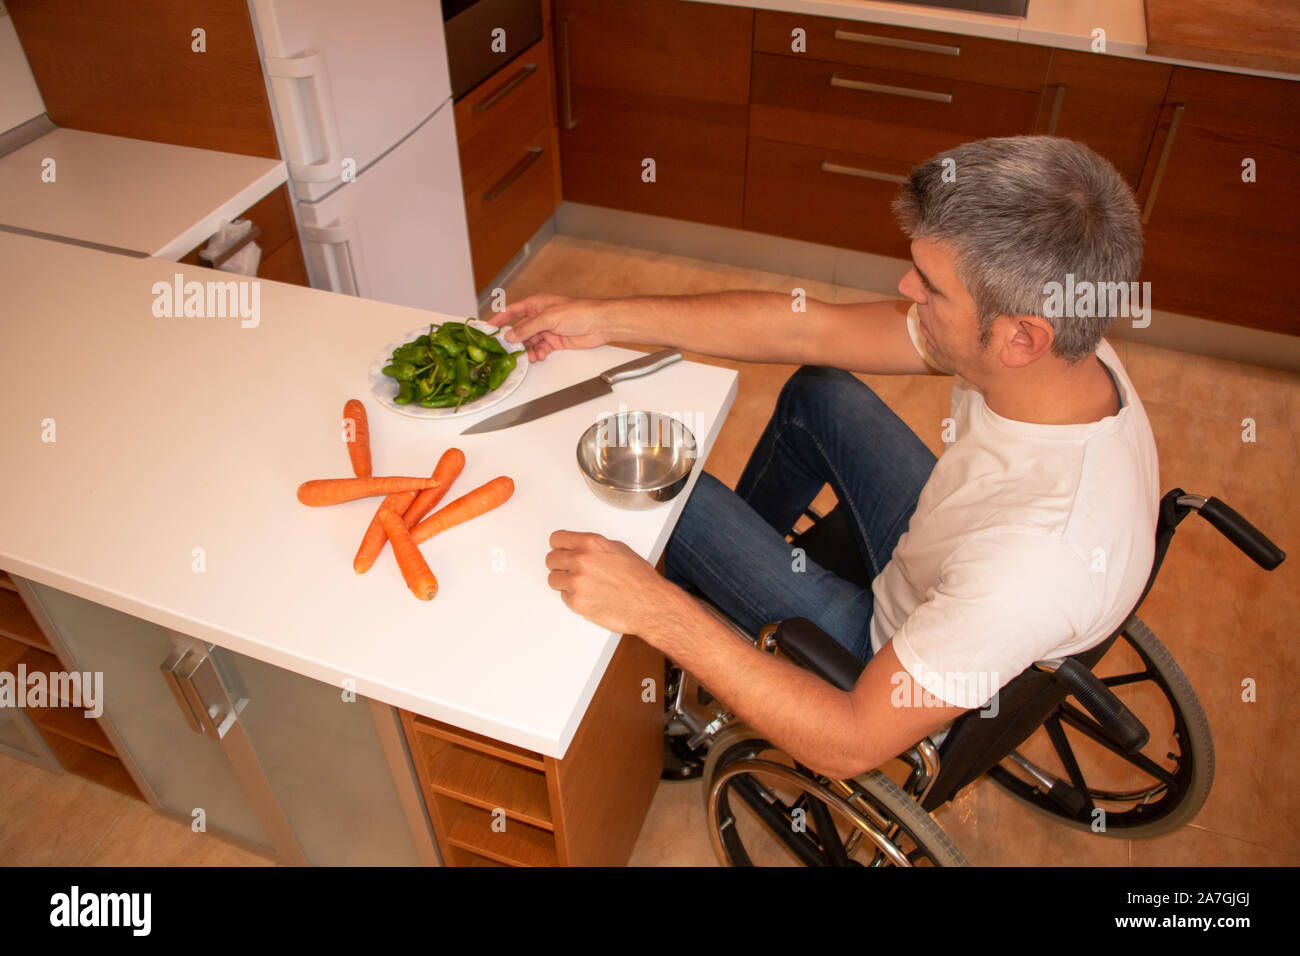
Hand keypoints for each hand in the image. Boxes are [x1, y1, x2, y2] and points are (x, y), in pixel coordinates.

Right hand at [484, 293, 609, 361]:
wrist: (599, 324)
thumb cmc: (579, 312)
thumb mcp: (549, 318)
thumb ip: (528, 327)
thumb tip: (511, 335)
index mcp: (536, 304)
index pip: (511, 311)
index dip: (498, 319)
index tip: (487, 328)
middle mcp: (540, 316)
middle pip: (519, 329)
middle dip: (513, 340)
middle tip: (505, 350)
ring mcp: (547, 330)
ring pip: (529, 342)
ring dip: (526, 350)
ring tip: (525, 356)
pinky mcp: (555, 341)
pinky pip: (540, 349)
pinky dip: (537, 354)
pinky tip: (537, 357)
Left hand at [545, 530, 674, 635]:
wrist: (649, 604)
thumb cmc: (640, 579)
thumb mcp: (619, 549)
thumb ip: (595, 547)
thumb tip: (581, 547)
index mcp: (591, 543)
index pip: (557, 539)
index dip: (559, 546)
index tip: (561, 550)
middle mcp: (581, 560)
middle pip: (551, 559)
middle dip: (560, 565)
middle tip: (572, 570)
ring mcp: (577, 582)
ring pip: (553, 579)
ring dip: (564, 582)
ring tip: (583, 585)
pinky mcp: (576, 602)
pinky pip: (563, 597)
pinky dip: (573, 598)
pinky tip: (589, 596)